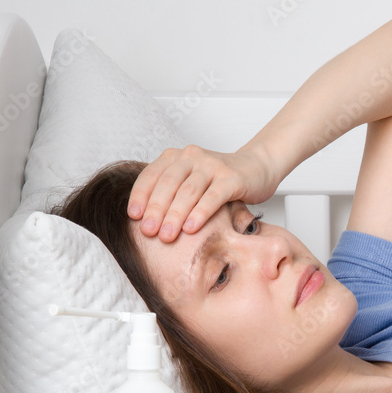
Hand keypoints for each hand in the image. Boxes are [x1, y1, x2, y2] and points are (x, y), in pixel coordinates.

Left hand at [127, 144, 277, 241]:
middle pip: (168, 184)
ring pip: (188, 191)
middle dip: (156, 209)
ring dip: (175, 215)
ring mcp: (212, 165)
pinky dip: (200, 213)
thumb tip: (146, 222)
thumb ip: (171, 194)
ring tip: (167, 236)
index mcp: (176, 157)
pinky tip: (191, 229)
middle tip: (148, 232)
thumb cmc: (220, 181)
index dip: (140, 196)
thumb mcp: (191, 182)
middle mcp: (192, 156)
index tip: (133, 217)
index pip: (151, 175)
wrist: (257, 168)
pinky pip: (212, 197)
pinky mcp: (231, 177)